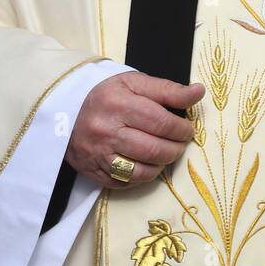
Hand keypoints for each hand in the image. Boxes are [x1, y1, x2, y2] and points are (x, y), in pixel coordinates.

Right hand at [65, 71, 204, 189]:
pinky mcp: (95, 173)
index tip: (188, 128)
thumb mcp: (134, 83)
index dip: (182, 129)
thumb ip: (167, 89)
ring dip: (164, 163)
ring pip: (144, 170)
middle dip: (176, 148)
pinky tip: (149, 163)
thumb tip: (198, 92)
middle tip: (181, 142)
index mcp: (118, 102)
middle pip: (154, 149)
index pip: (161, 122)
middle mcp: (107, 130)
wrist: (66, 113)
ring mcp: (99, 154)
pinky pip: (128, 182)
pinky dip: (145, 175)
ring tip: (168, 152)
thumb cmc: (107, 96)